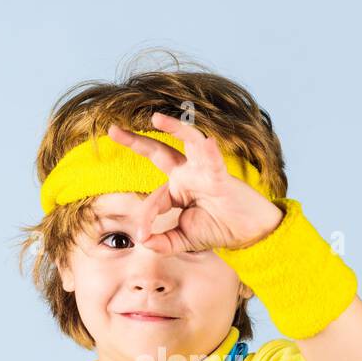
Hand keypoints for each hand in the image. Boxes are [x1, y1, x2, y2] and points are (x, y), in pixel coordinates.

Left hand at [106, 111, 282, 254]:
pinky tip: (206, 141)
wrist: (249, 233)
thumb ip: (163, 243)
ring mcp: (204, 172)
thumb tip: (142, 241)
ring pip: (188, 142)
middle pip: (159, 152)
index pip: (153, 199)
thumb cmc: (219, 229)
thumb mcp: (184, 240)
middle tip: (113, 130)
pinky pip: (214, 161)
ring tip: (156, 118)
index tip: (142, 235)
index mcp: (177, 189)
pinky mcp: (222, 177)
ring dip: (174, 128)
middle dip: (136, 141)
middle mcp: (188, 174)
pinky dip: (210, 152)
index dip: (145, 217)